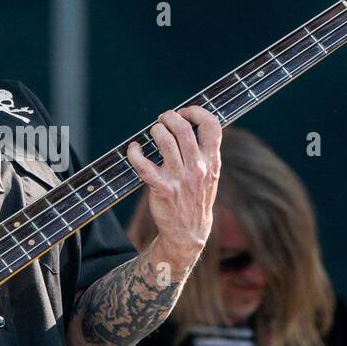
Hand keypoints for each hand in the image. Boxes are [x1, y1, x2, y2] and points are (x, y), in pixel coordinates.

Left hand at [126, 107, 221, 271]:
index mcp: (212, 162)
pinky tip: (134, 149)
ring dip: (155, 130)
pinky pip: (144, 164)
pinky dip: (135, 152)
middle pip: (183, 129)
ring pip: (164, 141)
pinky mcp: (162, 189)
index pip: (213, 125)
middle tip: (162, 120)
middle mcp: (198, 168)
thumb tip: (191, 125)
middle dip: (169, 117)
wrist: (188, 233)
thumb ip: (205, 153)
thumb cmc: (196, 200)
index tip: (185, 112)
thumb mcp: (210, 176)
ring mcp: (180, 179)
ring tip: (153, 133)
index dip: (197, 112)